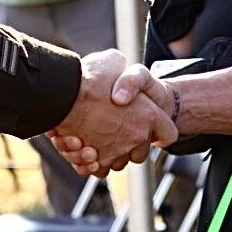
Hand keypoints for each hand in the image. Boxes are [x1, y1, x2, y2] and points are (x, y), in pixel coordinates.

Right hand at [49, 52, 176, 175]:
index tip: (150, 128)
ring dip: (109, 153)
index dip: (160, 130)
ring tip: (94, 137)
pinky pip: (98, 170)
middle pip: (141, 153)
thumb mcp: (113, 61)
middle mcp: (135, 136)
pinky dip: (90, 163)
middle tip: (115, 129)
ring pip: (118, 162)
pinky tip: (82, 146)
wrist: (62, 94)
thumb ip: (122, 72)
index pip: (169, 133)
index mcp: (149, 114)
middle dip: (131, 145)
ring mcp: (116, 151)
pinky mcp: (95, 161)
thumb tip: (121, 69)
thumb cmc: (89, 77)